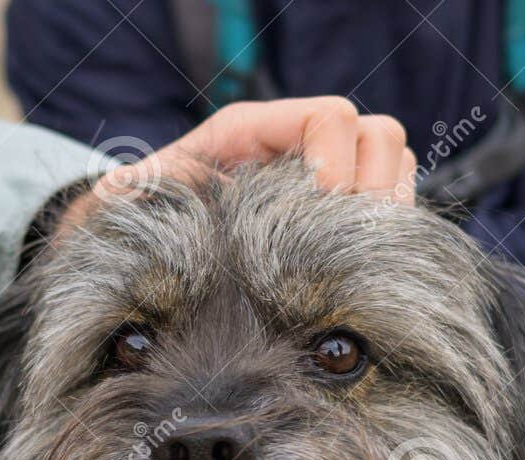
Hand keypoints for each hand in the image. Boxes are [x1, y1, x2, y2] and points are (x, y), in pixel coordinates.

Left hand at [61, 97, 415, 231]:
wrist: (144, 258)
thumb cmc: (137, 227)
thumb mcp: (129, 202)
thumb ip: (140, 190)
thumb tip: (150, 187)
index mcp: (252, 133)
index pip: (328, 117)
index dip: (338, 156)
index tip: (326, 203)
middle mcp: (298, 150)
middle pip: (379, 137)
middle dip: (377, 189)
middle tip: (353, 243)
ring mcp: (327, 185)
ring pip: (395, 173)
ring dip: (390, 216)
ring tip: (363, 260)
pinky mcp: (339, 226)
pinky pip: (391, 217)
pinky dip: (391, 242)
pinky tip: (363, 277)